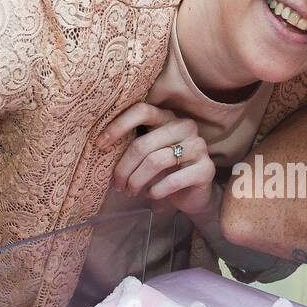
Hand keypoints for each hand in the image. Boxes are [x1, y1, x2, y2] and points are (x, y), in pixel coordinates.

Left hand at [98, 102, 216, 215]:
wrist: (193, 195)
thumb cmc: (164, 172)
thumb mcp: (147, 155)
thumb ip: (132, 146)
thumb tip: (101, 145)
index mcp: (168, 117)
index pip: (142, 110)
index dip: (118, 126)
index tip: (100, 144)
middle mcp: (185, 127)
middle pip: (143, 144)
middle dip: (124, 168)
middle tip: (117, 185)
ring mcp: (198, 146)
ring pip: (155, 162)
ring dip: (137, 181)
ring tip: (131, 192)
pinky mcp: (206, 169)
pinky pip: (173, 180)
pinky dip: (156, 191)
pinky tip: (151, 195)